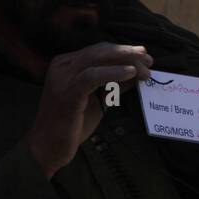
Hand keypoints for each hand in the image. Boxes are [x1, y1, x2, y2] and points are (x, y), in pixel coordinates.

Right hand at [25, 42, 152, 177]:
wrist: (48, 148)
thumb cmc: (72, 125)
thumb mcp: (97, 99)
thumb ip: (114, 85)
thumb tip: (136, 73)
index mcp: (66, 64)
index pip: (99, 50)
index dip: (123, 51)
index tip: (145, 56)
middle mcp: (62, 66)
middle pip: (100, 51)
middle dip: (128, 53)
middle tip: (150, 60)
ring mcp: (63, 78)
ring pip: (97, 59)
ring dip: (125, 62)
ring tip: (145, 70)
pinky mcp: (67, 93)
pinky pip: (93, 76)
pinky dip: (114, 72)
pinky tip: (130, 73)